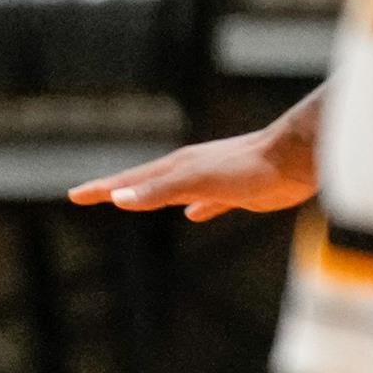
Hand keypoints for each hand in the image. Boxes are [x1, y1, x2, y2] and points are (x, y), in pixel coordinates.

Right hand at [69, 126, 316, 221]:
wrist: (297, 159)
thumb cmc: (249, 168)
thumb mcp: (197, 181)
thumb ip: (160, 190)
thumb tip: (119, 198)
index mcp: (176, 168)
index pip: (128, 180)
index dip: (100, 188)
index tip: (75, 195)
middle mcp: (189, 170)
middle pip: (143, 181)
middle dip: (115, 189)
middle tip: (89, 194)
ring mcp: (212, 180)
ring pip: (171, 191)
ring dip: (149, 196)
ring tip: (133, 201)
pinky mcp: (236, 191)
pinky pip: (206, 202)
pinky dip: (194, 207)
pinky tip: (194, 214)